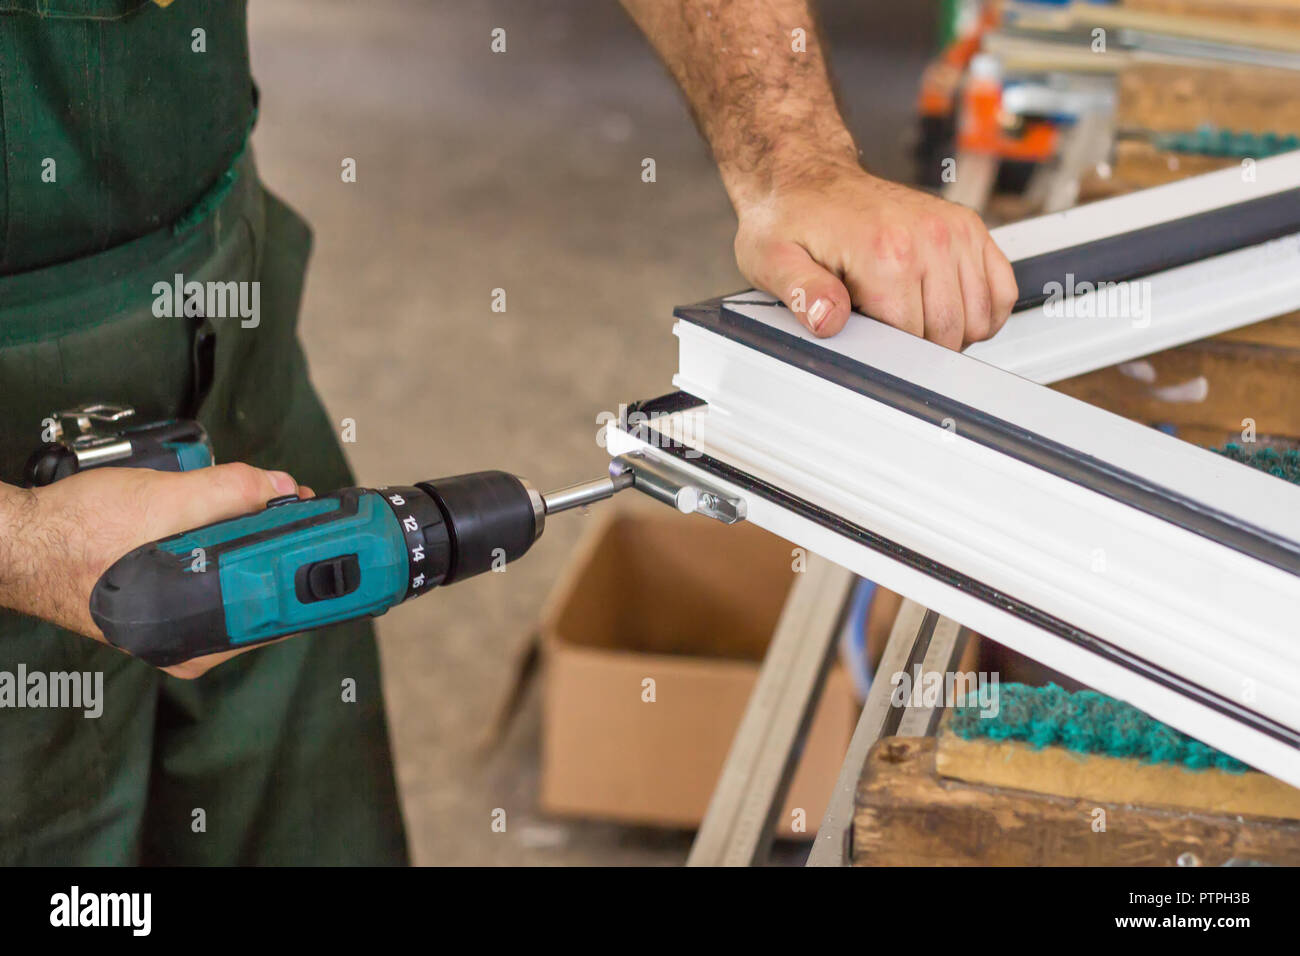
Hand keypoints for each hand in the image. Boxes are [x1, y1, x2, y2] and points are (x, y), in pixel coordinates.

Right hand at [0, 464, 309, 678]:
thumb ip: (227, 494)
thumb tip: (282, 488)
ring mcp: (175, 626)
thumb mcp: (162, 501)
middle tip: (299, 512)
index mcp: (195, 638)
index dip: (306, 570)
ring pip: (238, 585)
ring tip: (267, 510)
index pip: (277, 613)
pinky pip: (212, 578)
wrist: (15, 541)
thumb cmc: (75, 532)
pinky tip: (227, 523)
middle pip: (263, 597)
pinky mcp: (163, 604)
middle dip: (284, 552)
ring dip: (256, 546)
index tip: (330, 538)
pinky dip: (225, 549)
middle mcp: (189, 642)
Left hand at [732, 163, 1018, 347]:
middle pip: (949, 332)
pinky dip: (984, 311)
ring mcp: (954, 230)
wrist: (807, 177)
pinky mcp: (968, 227)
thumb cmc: (791, 219)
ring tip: (911, 317)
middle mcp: (929, 237)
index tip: (868, 340)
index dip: (890, 354)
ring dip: (952, 331)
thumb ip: (802, 292)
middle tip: (883, 328)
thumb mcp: (774, 260)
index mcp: (885, 252)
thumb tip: (826, 319)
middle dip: (919, 346)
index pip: (914, 339)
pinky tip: (951, 311)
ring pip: (979, 317)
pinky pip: (1001, 289)